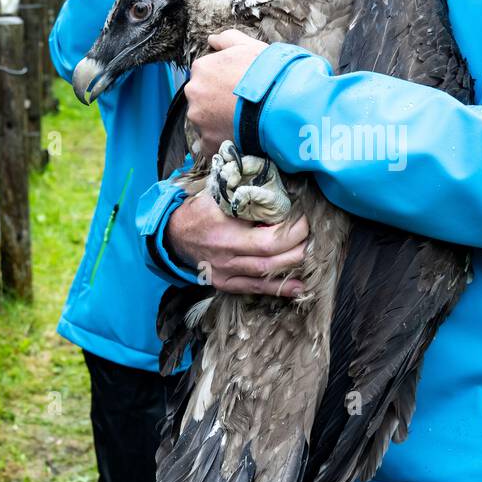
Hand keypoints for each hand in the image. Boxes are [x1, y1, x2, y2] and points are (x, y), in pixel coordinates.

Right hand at [167, 191, 309, 295]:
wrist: (172, 234)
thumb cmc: (198, 211)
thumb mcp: (218, 196)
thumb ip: (245, 195)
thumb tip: (276, 192)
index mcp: (225, 231)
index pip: (269, 237)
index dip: (293, 230)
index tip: (303, 218)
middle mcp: (226, 255)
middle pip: (272, 256)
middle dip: (298, 245)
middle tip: (309, 233)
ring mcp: (225, 272)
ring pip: (266, 273)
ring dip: (292, 264)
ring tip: (309, 253)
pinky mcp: (223, 283)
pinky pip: (253, 288)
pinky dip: (277, 289)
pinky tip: (297, 287)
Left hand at [186, 29, 268, 156]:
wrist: (278, 103)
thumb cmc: (266, 72)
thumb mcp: (249, 46)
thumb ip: (228, 39)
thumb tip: (212, 39)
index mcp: (202, 68)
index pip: (205, 74)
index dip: (222, 81)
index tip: (236, 86)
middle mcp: (194, 92)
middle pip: (202, 98)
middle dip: (216, 101)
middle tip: (239, 104)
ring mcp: (199, 118)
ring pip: (204, 120)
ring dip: (217, 121)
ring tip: (241, 121)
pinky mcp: (207, 140)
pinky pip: (210, 143)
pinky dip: (220, 141)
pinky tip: (237, 136)